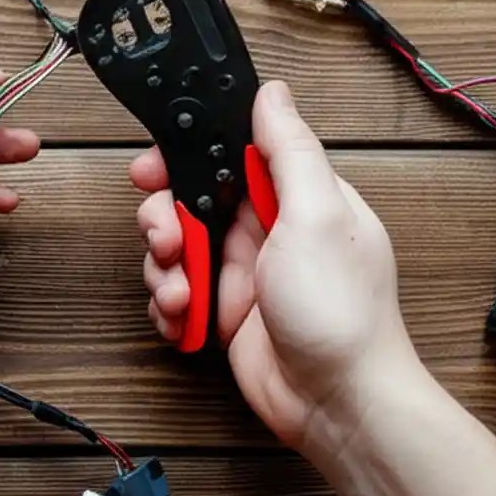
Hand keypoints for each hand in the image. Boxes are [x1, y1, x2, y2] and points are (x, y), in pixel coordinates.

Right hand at [132, 81, 421, 448]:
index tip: (153, 170)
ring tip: (184, 295)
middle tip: (166, 241)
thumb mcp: (318, 216)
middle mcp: (264, 229)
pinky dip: (169, 308)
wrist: (337, 402)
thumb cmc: (342, 314)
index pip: (223, 152)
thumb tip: (272, 93)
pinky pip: (172, 295)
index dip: (180, 157)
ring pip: (171, 248)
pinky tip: (186, 321)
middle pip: (185, 199)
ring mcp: (241, 271)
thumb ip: (289, 150)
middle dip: (162, 220)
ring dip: (164, 271)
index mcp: (293, 195)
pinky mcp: (223, 311)